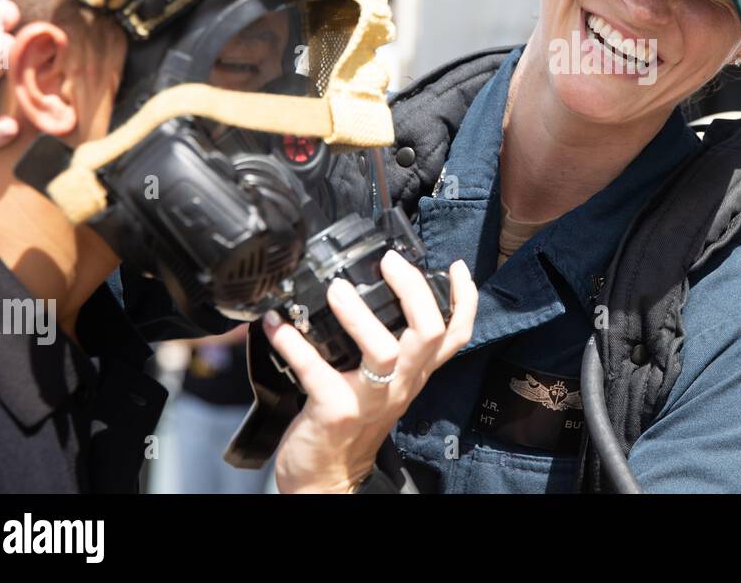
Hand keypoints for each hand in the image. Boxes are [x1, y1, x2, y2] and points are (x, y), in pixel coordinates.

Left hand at [264, 251, 477, 492]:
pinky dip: (292, 343)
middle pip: (429, 332)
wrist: (326, 478)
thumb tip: (372, 294)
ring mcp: (370, 399)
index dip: (464, 299)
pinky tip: (276, 324)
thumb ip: (390, 348)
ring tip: (336, 289)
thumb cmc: (352, 424)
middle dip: (413, 289)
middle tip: (389, 262)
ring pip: (383, 351)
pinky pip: (315, 370)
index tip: (455, 266)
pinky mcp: (335, 410)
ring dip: (358, 315)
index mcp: (415, 374)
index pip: (456, 335)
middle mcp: (401, 384)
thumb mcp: (385, 385)